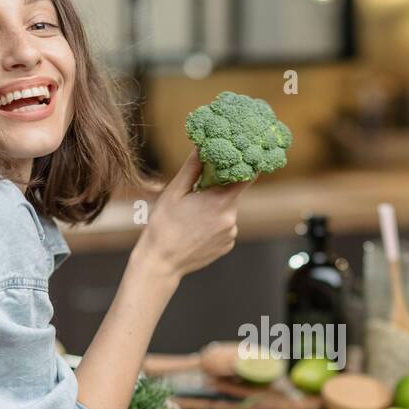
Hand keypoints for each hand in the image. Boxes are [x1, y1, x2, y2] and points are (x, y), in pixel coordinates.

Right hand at [135, 149, 251, 280]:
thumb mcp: (175, 191)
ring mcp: (231, 234)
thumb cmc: (164, 225)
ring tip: (193, 215)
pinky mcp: (227, 245)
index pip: (247, 176)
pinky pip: (225, 227)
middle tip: (199, 189)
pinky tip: (196, 229)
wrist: (161, 262)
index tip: (240, 158)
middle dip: (220, 188)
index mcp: (220, 201)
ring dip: (216, 208)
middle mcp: (231, 218)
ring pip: (228, 211)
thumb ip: (193, 167)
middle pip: (233, 194)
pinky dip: (215, 224)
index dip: (246, 165)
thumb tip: (203, 147)